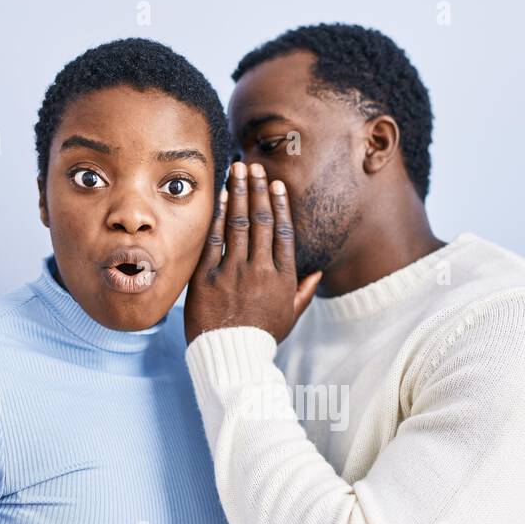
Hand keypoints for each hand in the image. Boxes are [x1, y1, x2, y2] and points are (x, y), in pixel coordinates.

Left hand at [185, 161, 322, 345]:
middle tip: (254, 166)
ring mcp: (233, 272)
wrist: (230, 358)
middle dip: (257, 189)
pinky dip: (217, 215)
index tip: (275, 185)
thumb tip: (317, 273)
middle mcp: (260, 270)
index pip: (284, 232)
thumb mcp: (289, 317)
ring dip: (238, 192)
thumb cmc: (261, 338)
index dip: (279, 205)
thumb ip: (303, 293)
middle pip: (261, 220)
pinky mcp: (208, 278)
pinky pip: (214, 240)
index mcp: (283, 278)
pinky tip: (219, 196)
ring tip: (237, 170)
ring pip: (238, 223)